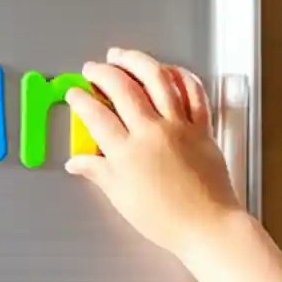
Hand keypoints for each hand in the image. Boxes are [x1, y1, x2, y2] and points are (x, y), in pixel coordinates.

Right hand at [64, 48, 243, 261]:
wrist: (207, 226)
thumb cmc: (167, 219)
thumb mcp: (122, 198)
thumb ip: (98, 172)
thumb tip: (76, 162)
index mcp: (127, 152)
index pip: (95, 115)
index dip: (80, 99)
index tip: (74, 93)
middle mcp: (152, 132)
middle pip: (121, 88)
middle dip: (101, 73)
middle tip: (91, 69)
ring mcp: (179, 126)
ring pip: (156, 79)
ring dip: (136, 61)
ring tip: (122, 55)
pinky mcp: (201, 127)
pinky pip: (192, 91)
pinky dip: (180, 75)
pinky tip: (167, 69)